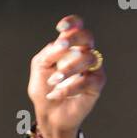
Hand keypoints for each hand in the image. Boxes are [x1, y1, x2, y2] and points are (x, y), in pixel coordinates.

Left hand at [28, 15, 105, 137]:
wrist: (49, 114)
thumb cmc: (44, 89)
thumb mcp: (40, 68)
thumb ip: (48, 54)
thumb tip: (61, 44)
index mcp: (69, 47)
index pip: (77, 28)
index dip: (72, 23)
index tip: (60, 27)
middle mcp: (83, 55)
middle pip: (87, 37)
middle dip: (74, 37)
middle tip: (62, 44)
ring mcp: (92, 69)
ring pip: (87, 58)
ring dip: (67, 69)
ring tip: (52, 82)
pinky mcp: (97, 84)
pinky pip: (88, 80)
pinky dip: (69, 87)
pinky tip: (56, 94)